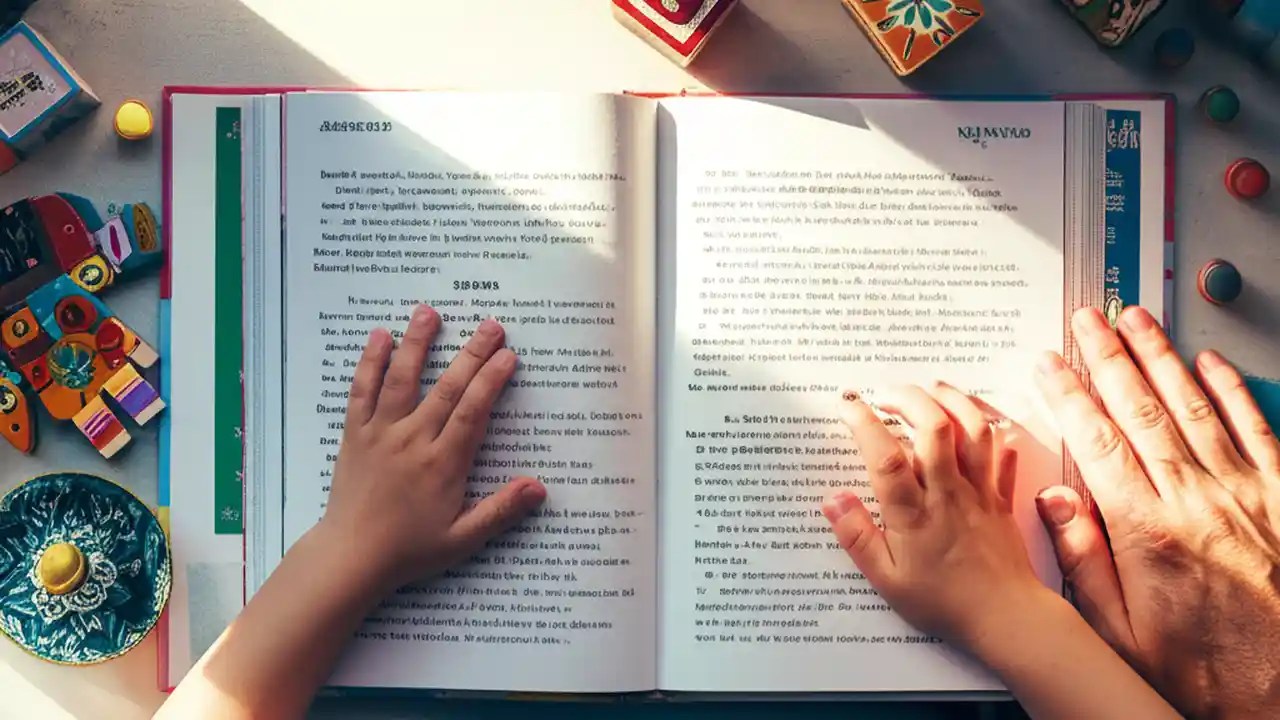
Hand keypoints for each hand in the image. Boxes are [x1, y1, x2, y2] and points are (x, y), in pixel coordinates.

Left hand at [317, 305, 546, 595]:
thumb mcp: (462, 538)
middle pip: (447, 388)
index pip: (473, 412)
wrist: (351, 556)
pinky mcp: (355, 434)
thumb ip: (501, 511)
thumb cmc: (409, 550)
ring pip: (402, 379)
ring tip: (430, 312)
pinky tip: (380, 337)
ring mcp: (381, 433)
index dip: (492, 381)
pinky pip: (361, 392)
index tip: (508, 356)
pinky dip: (370, 363)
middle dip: (471, 353)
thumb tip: (539, 488)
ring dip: (418, 343)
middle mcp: (413, 440)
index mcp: (443, 464)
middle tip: (491, 325)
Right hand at [823, 384, 1048, 646]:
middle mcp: (947, 493)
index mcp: (914, 514)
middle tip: (885, 393)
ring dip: (951, 398)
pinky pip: (1002, 452)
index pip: (885, 457)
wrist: (1006, 618)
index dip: (864, 423)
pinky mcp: (1001, 497)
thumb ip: (857, 536)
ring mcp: (979, 491)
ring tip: (929, 389)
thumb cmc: (943, 603)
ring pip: (973, 428)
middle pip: (933, 426)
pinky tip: (977, 422)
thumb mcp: (887, 580)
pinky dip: (992, 430)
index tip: (847, 404)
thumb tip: (832, 498)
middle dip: (907, 397)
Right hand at [1035, 306, 1279, 718]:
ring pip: (1194, 407)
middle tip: (1089, 318)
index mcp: (1149, 532)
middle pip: (1142, 409)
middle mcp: (1197, 501)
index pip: (1097, 441)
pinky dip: (1231, 390)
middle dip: (1109, 356)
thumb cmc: (1206, 671)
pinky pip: (1255, 429)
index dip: (1068, 395)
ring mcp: (1246, 494)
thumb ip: (1084, 563)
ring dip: (1161, 357)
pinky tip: (1211, 363)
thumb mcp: (1123, 633)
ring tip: (1137, 320)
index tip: (1048, 364)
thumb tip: (1055, 503)